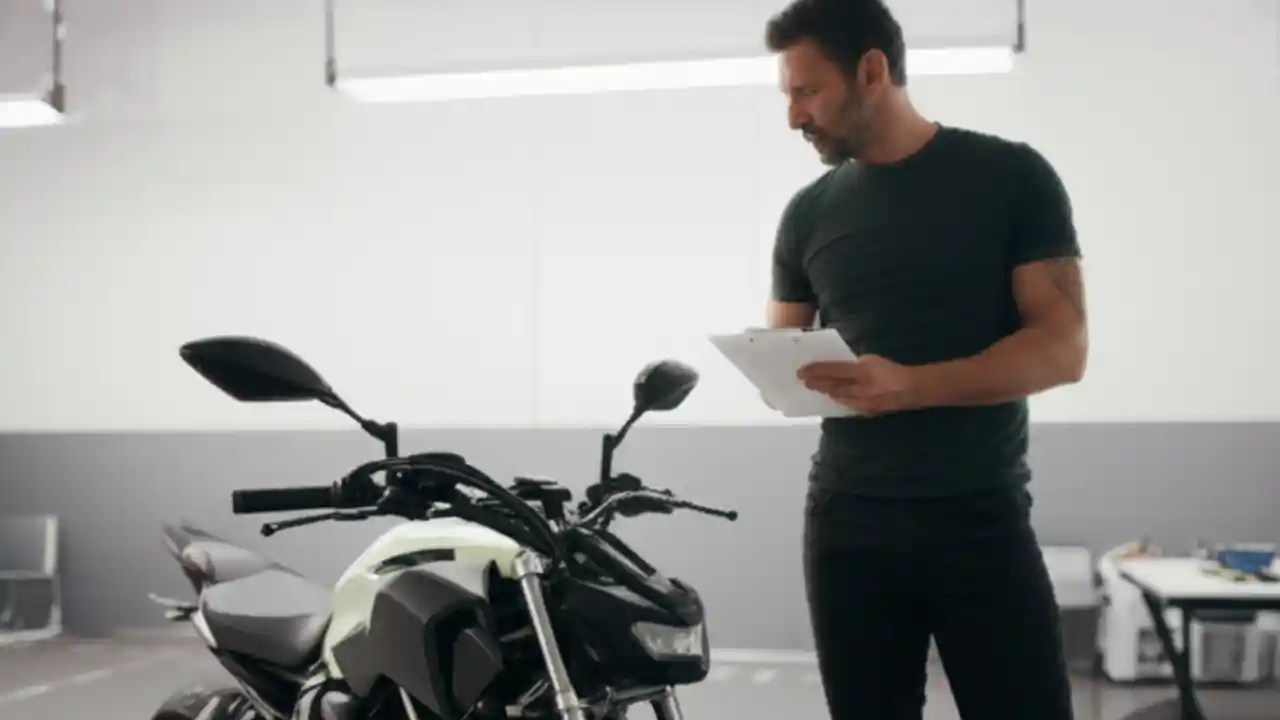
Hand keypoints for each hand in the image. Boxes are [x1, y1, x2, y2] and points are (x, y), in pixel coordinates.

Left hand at [797, 355, 920, 416]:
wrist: (911, 389)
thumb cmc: (891, 370)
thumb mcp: (872, 359)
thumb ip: (855, 364)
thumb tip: (842, 368)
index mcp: (861, 372)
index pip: (832, 371)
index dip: (815, 371)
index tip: (801, 371)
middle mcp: (859, 388)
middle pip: (832, 386)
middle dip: (816, 384)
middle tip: (804, 381)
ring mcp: (862, 402)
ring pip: (838, 397)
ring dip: (826, 392)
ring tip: (816, 388)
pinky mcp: (867, 410)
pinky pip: (849, 405)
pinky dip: (840, 399)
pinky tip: (835, 397)